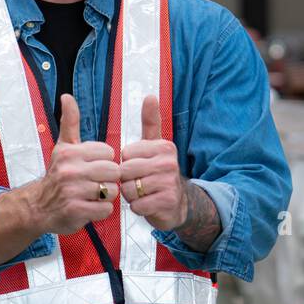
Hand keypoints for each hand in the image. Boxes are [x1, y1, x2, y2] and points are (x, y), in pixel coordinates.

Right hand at [31, 94, 120, 233]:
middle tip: (95, 182)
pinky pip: (106, 209)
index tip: (92, 166)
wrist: (38, 207)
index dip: (104, 161)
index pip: (109, 153)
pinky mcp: (76, 211)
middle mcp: (70, 170)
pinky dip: (102, 210)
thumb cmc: (57, 174)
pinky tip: (90, 207)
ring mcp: (72, 192)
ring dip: (106, 196)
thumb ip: (69, 121)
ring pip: (112, 190)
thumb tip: (67, 96)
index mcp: (71, 152)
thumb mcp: (63, 146)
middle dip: (108, 179)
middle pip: (113, 171)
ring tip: (92, 195)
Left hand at [119, 96, 187, 230]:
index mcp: (164, 146)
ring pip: (130, 189)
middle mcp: (169, 162)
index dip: (127, 163)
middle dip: (127, 181)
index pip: (126, 154)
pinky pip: (137, 205)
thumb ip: (150, 121)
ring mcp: (169, 183)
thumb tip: (150, 95)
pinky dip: (138, 207)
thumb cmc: (159, 171)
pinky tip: (148, 203)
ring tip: (144, 193)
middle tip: (140, 182)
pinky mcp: (167, 202)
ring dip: (132, 195)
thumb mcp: (155, 145)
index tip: (139, 167)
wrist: (178, 202)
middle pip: (126, 171)